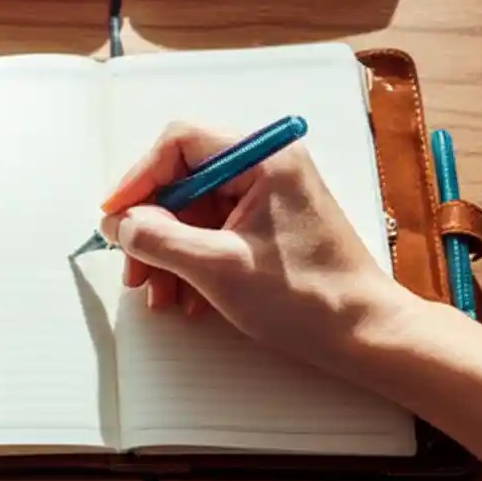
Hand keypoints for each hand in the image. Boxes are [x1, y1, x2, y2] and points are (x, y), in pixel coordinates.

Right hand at [99, 123, 422, 373]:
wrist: (365, 337)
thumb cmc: (308, 298)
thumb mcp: (216, 267)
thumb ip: (157, 238)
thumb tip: (119, 223)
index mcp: (263, 159)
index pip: (179, 144)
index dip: (139, 179)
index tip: (116, 215)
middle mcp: (267, 167)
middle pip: (183, 181)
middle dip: (152, 228)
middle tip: (133, 265)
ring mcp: (269, 196)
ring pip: (194, 212)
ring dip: (169, 253)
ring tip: (159, 294)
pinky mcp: (270, 225)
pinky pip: (214, 232)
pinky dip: (193, 263)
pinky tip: (187, 297)